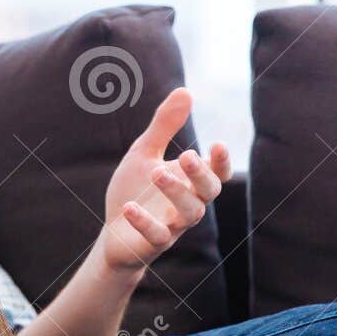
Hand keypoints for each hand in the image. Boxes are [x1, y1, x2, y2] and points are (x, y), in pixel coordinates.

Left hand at [97, 87, 229, 274]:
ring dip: (175, 192)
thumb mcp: (145, 153)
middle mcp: (188, 204)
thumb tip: (185, 90)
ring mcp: (173, 226)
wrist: (114, 233)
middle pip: (209, 192)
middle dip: (201, 174)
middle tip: (187, 155)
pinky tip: (129, 207)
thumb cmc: (136, 190)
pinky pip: (157, 236)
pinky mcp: (153, 244)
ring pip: (189, 213)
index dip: (221, 162)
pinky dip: (145, 222)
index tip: (217, 145)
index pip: (217, 174)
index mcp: (190, 183)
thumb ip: (164, 126)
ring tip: (157, 172)